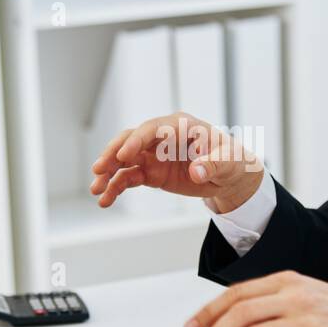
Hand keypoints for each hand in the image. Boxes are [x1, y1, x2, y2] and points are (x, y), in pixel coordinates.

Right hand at [89, 111, 263, 213]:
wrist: (229, 176)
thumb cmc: (231, 160)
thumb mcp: (228, 162)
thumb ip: (213, 164)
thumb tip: (197, 171)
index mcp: (181, 126)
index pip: (153, 129)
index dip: (137, 141)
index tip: (123, 156)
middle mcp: (162, 137)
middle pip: (131, 140)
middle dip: (113, 154)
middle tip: (98, 169)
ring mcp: (153, 155)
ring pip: (124, 160)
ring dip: (108, 173)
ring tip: (96, 189)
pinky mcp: (151, 172)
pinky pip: (128, 178)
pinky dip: (116, 188)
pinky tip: (105, 200)